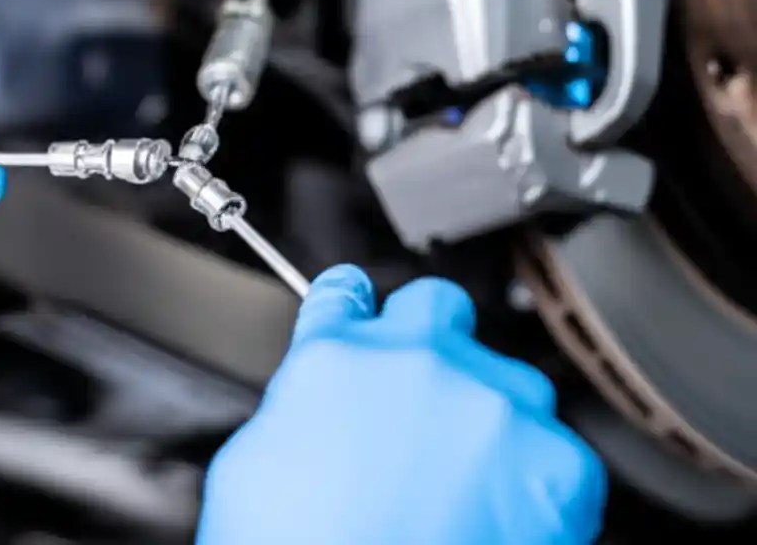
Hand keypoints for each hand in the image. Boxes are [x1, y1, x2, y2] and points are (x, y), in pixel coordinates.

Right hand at [197, 266, 605, 544]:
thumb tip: (318, 409)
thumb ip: (297, 411)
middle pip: (436, 306)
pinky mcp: (559, 461)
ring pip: (508, 378)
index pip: (347, 293)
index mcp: (335, 358)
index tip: (361, 315)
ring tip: (463, 486)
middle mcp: (419, 362)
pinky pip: (559, 451)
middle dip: (427, 342)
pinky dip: (535, 484)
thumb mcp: (254, 468)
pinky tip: (498, 521)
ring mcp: (494, 405)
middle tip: (419, 401)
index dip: (352, 307)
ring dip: (487, 416)